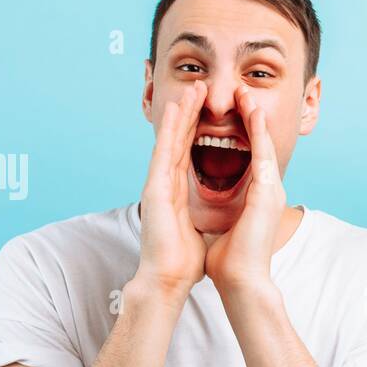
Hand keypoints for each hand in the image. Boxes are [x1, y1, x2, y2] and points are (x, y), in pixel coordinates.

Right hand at [134, 80, 207, 304]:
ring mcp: (158, 185)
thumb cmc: (182, 261)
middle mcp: (166, 184)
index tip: (207, 108)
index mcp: (177, 192)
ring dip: (181, 113)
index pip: (189, 153)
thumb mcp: (197, 228)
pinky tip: (176, 111)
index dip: (197, 129)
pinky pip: (165, 153)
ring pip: (171, 141)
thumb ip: (197, 213)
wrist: (168, 279)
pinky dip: (170, 131)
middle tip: (199, 87)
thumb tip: (210, 212)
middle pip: (180, 141)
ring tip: (191, 89)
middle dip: (189, 113)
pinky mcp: (156, 190)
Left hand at [203, 84, 284, 298]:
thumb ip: (225, 212)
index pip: (251, 158)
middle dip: (251, 117)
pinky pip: (262, 151)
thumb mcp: (226, 226)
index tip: (232, 115)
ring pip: (263, 142)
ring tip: (246, 92)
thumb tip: (211, 209)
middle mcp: (268, 190)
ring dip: (254, 116)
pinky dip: (257, 129)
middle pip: (260, 144)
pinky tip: (251, 110)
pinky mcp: (267, 191)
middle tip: (243, 92)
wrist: (242, 280)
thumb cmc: (231, 261)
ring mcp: (271, 189)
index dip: (243, 135)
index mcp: (258, 198)